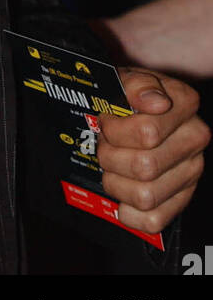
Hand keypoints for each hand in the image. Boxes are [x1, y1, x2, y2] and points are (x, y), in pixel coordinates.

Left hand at [97, 67, 210, 234]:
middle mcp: (194, 139)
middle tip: (104, 144)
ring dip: (115, 182)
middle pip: (144, 167)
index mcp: (185, 105)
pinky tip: (121, 191)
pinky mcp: (180, 199)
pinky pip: (153, 221)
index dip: (115, 130)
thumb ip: (137, 84)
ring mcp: (190, 172)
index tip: (107, 120)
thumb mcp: (125, 79)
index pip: (147, 134)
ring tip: (112, 164)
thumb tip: (156, 102)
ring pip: (145, 196)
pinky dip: (128, 211)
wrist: (128, 112)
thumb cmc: (126, 96)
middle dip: (111, 155)